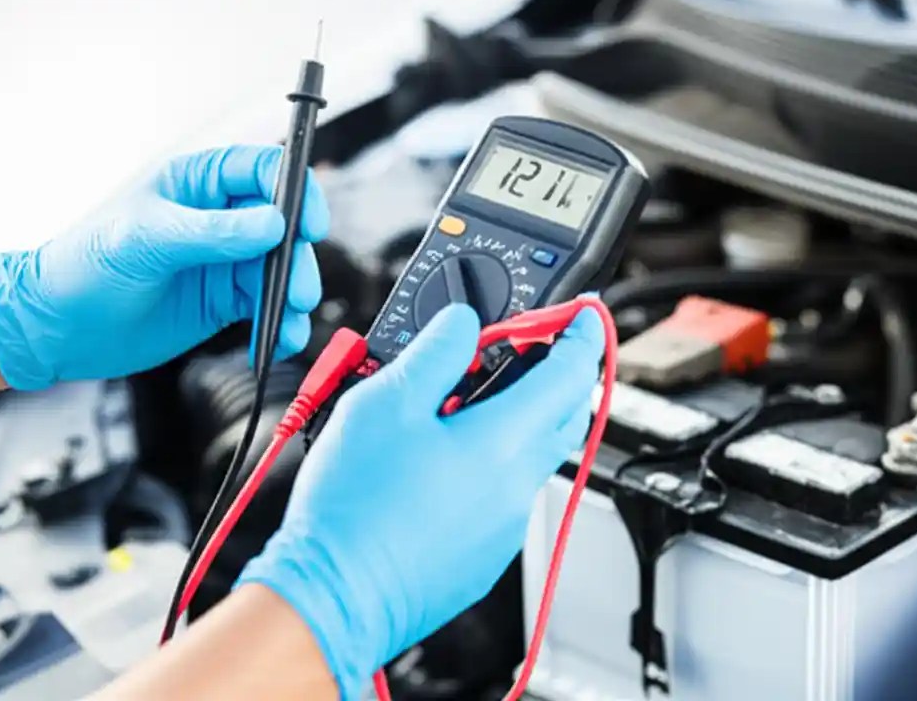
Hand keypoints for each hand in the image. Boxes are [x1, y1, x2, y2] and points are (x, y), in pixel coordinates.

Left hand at [0, 145, 328, 389]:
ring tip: (290, 320)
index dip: (295, 192)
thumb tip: (272, 224)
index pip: (264, 170)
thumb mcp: (146, 241)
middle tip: (299, 290)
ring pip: (281, 268)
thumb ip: (212, 233)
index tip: (308, 225)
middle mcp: (218, 217)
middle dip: (298, 257)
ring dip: (293, 294)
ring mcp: (225, 259)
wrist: (58, 328)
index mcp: (196, 182)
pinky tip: (278, 337)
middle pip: (284, 224)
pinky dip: (280, 322)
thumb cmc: (84, 266)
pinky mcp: (225, 299)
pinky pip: (268, 305)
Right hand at [237, 304, 603, 697]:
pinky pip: (504, 500)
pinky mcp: (484, 558)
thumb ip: (435, 352)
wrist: (333, 597)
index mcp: (503, 441)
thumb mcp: (383, 402)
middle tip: (533, 353)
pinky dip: (491, 469)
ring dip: (517, 425)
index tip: (583, 318)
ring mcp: (503, 528)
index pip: (572, 374)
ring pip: (531, 460)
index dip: (583, 337)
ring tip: (463, 409)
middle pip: (565, 418)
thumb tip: (463, 324)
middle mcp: (516, 487)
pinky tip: (443, 465)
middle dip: (562, 379)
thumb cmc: (353, 509)